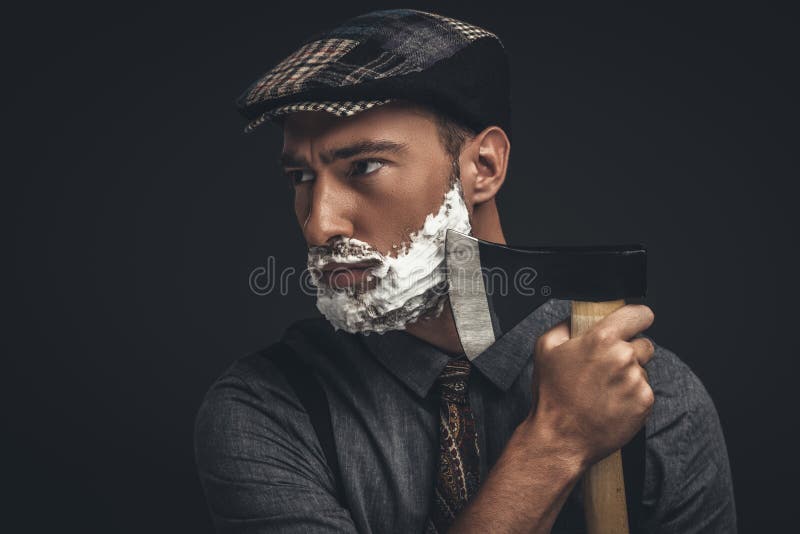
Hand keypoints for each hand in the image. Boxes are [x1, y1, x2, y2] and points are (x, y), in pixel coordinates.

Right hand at [527, 304, 655, 467]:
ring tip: (604, 390)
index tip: (634, 323)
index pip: (639, 314)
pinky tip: (611, 404)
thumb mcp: (545, 348)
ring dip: (629, 376)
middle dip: (629, 352)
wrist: (560, 437)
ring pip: (642, 369)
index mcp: (601, 338)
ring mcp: (636, 381)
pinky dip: (632, 396)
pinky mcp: (645, 403)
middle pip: (643, 344)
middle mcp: (623, 357)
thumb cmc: (552, 394)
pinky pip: (644, 391)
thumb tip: (579, 317)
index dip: (636, 318)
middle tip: (606, 368)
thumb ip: (566, 324)